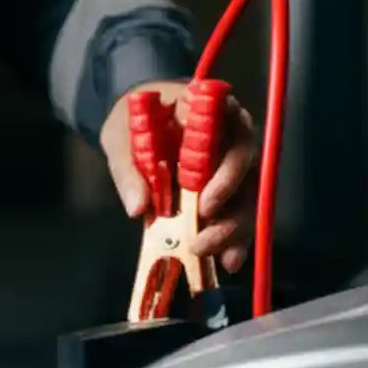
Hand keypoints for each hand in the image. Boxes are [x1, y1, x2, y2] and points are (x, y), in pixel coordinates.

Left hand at [100, 80, 258, 272]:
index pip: (230, 134)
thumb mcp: (120, 137)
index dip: (224, 171)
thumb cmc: (132, 118)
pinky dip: (235, 237)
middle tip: (202, 240)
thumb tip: (138, 207)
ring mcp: (234, 161)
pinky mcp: (230, 186)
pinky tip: (228, 261)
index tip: (204, 202)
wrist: (137, 118)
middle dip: (229, 211)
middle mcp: (232, 132)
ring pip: (247, 195)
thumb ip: (127, 168)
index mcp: (209, 107)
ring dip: (235, 230)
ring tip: (219, 258)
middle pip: (246, 171)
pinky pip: (239, 211)